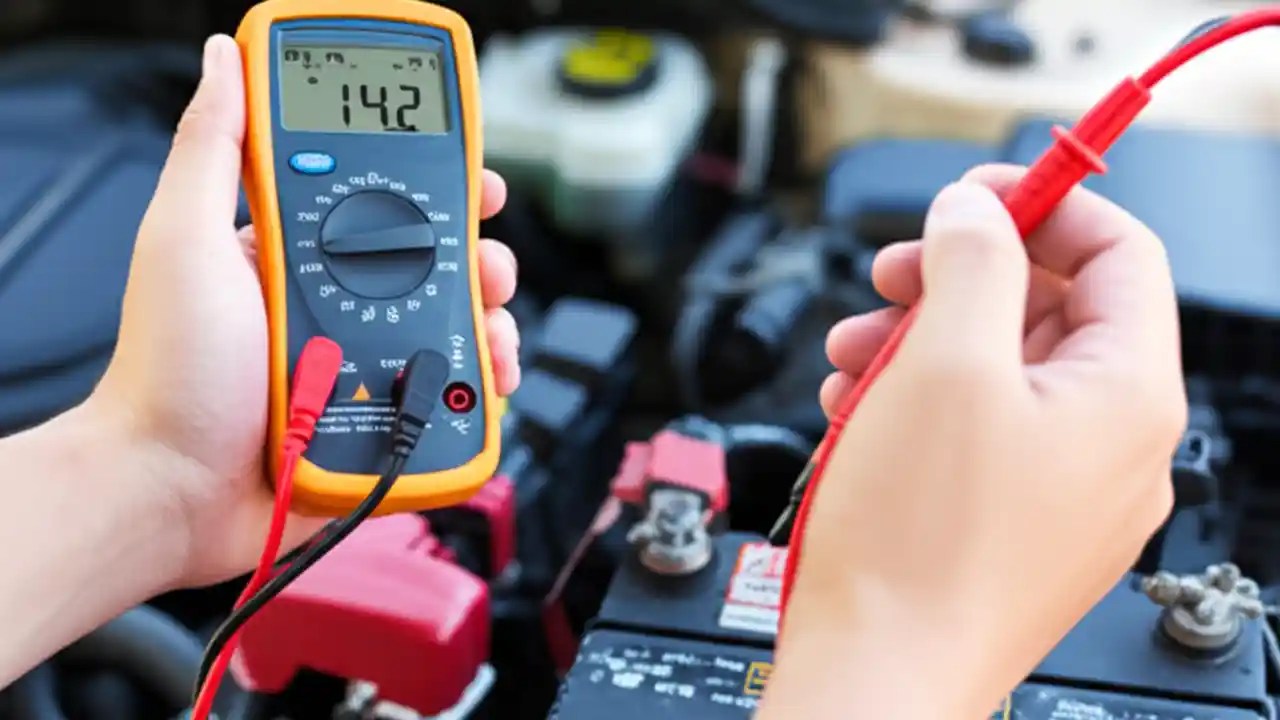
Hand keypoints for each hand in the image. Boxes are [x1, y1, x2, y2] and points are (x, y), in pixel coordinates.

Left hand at [91, 35, 521, 588]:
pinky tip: (483, 386)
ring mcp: (360, 365)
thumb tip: (224, 61)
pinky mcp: (378, 420)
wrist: (172, 491)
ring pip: (453, 330)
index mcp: (296, 255)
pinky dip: (478, 389)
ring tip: (491, 336)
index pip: (384, 205)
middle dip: (480, 260)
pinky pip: (447, 396)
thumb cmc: (169, 371)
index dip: (439, 189)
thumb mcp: (184, 239)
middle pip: (435, 267)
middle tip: (492, 267)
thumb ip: (214, 149)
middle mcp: (335, 305)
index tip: (477, 183)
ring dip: (490, 324)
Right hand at [765, 166, 1185, 716]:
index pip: (1119, 253)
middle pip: (1049, 311)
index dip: (1044, 204)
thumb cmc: (919, 543)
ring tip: (854, 359)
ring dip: (922, 343)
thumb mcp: (943, 363)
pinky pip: (978, 433)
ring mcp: (1064, 493)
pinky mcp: (1011, 525)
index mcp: (1127, 398)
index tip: (973, 193)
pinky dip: (918, 404)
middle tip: (891, 278)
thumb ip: (972, 260)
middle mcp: (1114, 449)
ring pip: (1001, 372)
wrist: (878, 675)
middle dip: (958, 280)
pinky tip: (859, 414)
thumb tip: (977, 212)